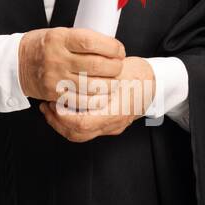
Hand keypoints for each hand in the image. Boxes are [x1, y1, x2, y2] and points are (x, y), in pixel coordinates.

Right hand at [17, 26, 125, 102]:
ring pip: (92, 86)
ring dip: (110, 84)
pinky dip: (96, 99)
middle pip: (96, 65)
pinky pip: (82, 101)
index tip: (118, 50)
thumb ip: (81, 40)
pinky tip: (101, 94)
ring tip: (113, 80)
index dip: (111, 47)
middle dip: (115, 66)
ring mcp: (55, 78)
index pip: (90, 42)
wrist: (18, 62)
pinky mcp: (55, 94)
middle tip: (118, 65)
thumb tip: (111, 48)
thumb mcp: (59, 34)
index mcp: (59, 38)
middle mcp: (57, 58)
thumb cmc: (42, 46)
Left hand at [39, 55, 156, 142]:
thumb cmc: (138, 75)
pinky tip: (64, 109)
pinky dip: (71, 122)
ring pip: (80, 135)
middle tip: (46, 106)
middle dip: (57, 122)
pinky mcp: (109, 125)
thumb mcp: (119, 70)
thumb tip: (71, 70)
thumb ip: (97, 73)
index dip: (63, 115)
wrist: (158, 84)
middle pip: (77, 133)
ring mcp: (111, 127)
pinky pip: (86, 130)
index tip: (54, 101)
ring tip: (50, 108)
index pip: (83, 123)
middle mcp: (113, 123)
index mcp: (115, 111)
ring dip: (61, 124)